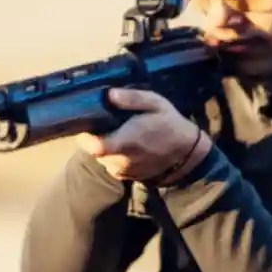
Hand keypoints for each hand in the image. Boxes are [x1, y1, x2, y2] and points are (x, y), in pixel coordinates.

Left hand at [76, 88, 210, 182]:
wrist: (186, 152)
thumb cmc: (169, 124)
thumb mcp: (155, 103)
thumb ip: (132, 99)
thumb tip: (109, 94)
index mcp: (125, 141)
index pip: (93, 146)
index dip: (85, 136)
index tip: (87, 123)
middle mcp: (121, 160)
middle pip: (93, 151)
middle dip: (94, 138)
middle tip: (103, 125)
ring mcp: (123, 171)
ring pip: (101, 159)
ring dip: (104, 147)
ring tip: (116, 134)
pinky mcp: (127, 177)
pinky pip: (111, 165)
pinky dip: (113, 156)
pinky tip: (124, 145)